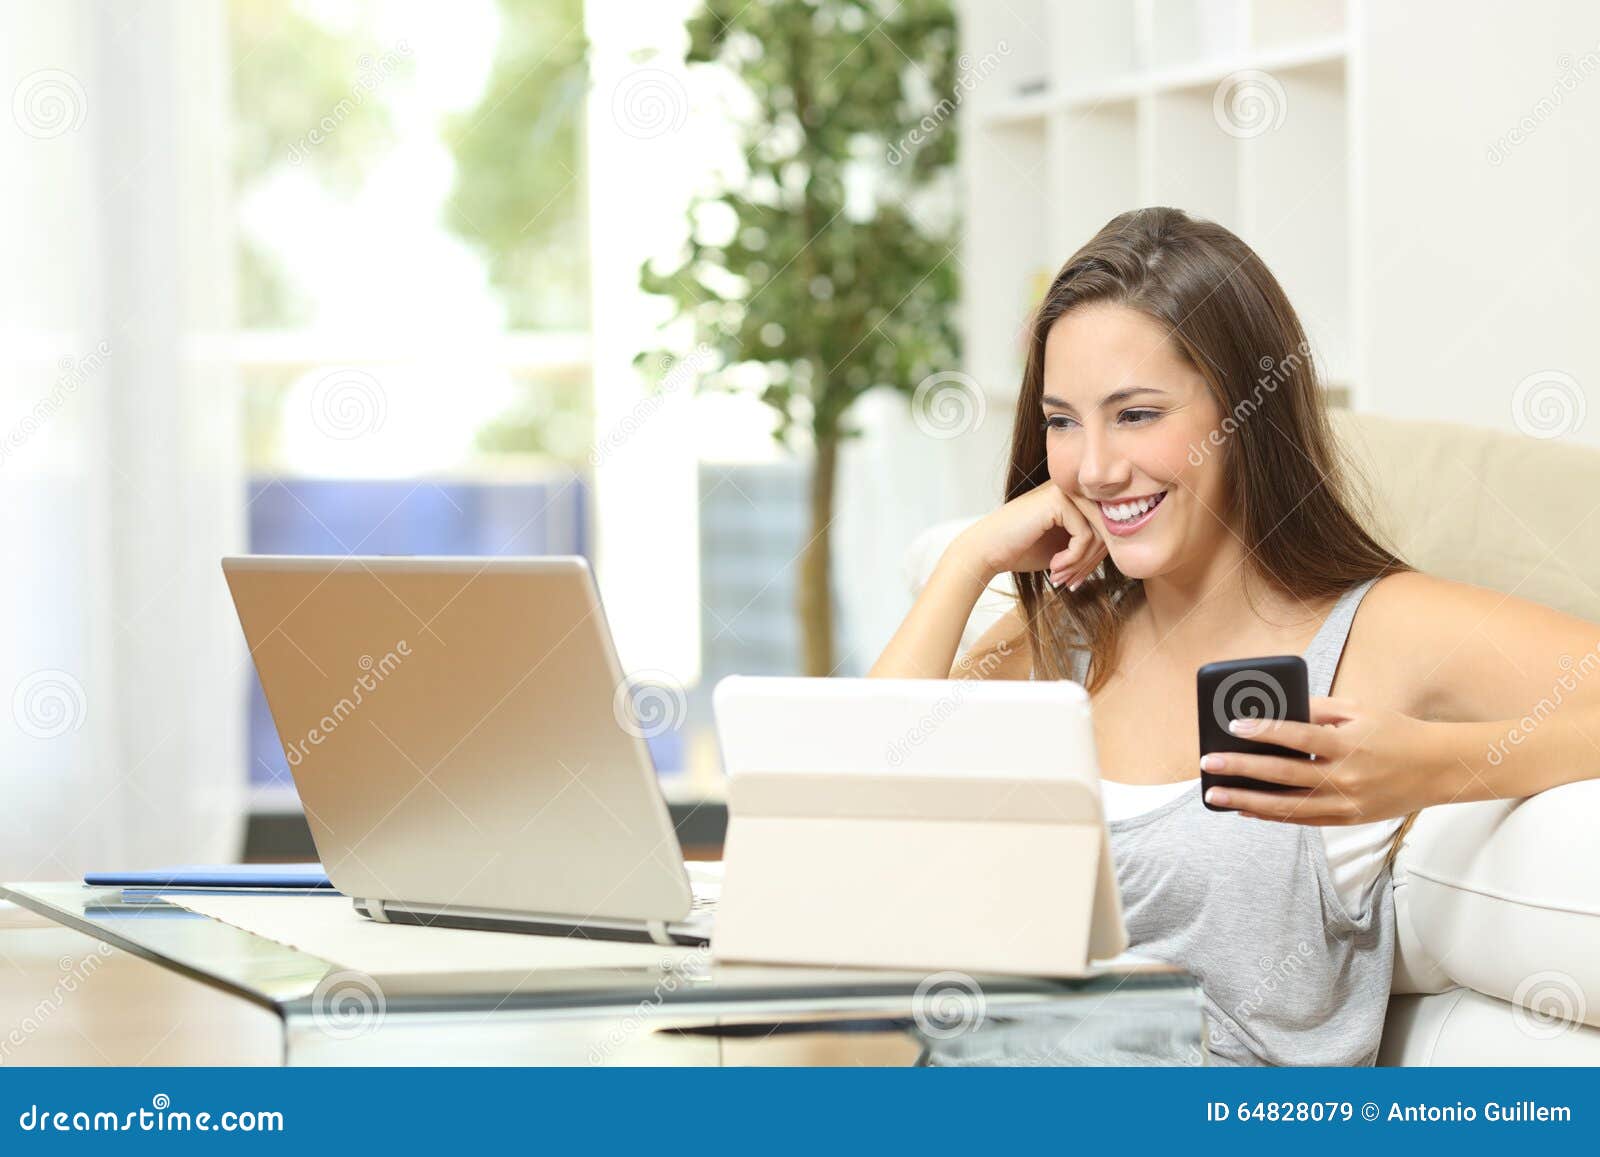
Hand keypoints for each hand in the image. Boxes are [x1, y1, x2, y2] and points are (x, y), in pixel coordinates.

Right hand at [952, 479, 1108, 591]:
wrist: (986, 551)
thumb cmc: (1021, 550)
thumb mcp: (1065, 548)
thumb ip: (1091, 544)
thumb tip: (1126, 551)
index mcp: (1075, 497)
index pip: (1106, 527)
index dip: (1097, 558)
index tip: (1077, 579)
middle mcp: (1073, 489)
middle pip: (1107, 529)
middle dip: (1091, 563)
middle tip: (1071, 582)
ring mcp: (1066, 491)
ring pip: (1100, 534)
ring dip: (1082, 563)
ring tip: (1061, 576)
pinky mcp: (1059, 501)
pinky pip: (1085, 536)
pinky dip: (1073, 558)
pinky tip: (1054, 566)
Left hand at [1199, 696, 1442, 824]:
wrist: (1438, 769)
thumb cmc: (1395, 732)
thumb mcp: (1360, 710)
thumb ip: (1318, 709)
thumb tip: (1276, 708)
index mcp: (1349, 744)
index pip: (1298, 737)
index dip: (1264, 731)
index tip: (1233, 727)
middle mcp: (1345, 777)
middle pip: (1284, 775)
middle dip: (1242, 769)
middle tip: (1209, 764)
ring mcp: (1346, 803)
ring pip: (1287, 806)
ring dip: (1246, 800)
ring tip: (1215, 794)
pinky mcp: (1348, 819)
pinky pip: (1302, 820)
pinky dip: (1271, 815)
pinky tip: (1244, 808)